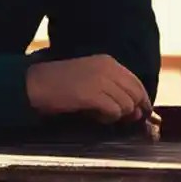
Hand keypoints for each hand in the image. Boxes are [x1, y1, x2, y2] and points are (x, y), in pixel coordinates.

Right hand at [26, 54, 151, 123]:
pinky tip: (97, 116)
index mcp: (108, 62)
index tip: (144, 112)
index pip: (136, 82)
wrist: (36, 84)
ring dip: (118, 115)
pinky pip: (114, 111)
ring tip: (101, 114)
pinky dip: (108, 118)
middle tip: (124, 119)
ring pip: (127, 104)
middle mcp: (107, 68)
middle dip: (133, 109)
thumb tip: (136, 110)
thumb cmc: (62, 84)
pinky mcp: (92, 94)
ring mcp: (100, 80)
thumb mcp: (90, 78)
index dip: (143, 99)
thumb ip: (113, 89)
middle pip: (136, 93)